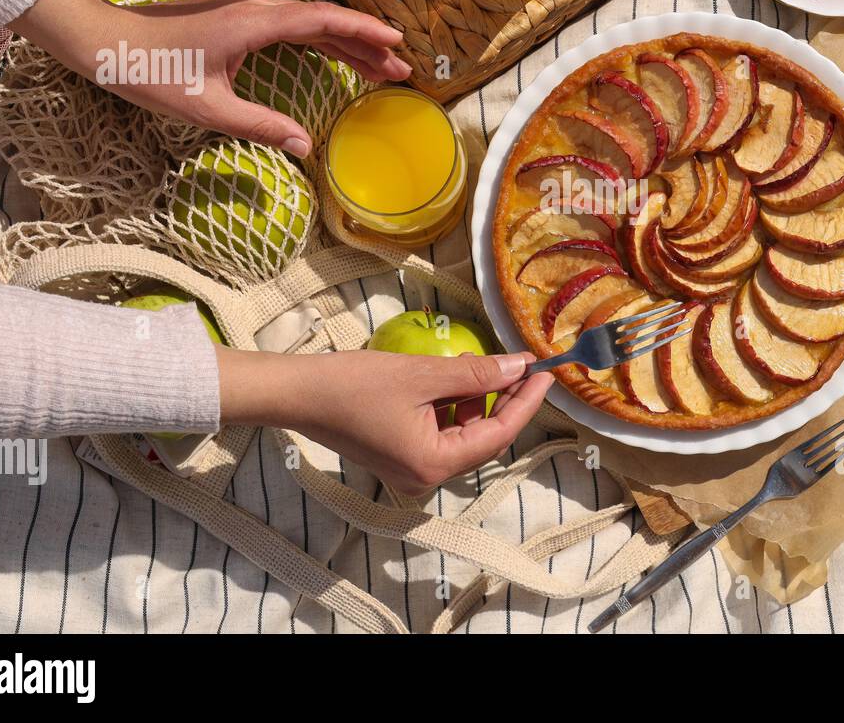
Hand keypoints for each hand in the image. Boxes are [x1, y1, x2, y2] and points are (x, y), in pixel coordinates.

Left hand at [10, 0, 411, 156]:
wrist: (101, 40)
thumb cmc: (150, 72)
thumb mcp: (208, 110)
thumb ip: (262, 127)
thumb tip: (305, 148)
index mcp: (255, 22)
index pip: (323, 21)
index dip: (364, 31)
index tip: (398, 42)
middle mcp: (255, 7)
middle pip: (324, 22)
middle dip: (365, 45)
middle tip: (400, 70)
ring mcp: (244, 9)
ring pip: (308, 23)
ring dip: (344, 43)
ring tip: (378, 67)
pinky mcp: (234, 16)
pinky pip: (290, 25)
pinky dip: (319, 40)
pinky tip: (331, 54)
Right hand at [217, 347, 553, 493]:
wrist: (298, 393)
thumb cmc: (355, 384)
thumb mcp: (423, 374)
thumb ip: (476, 375)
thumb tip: (518, 368)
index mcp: (434, 464)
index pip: (498, 434)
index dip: (526, 402)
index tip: (545, 373)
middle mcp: (425, 477)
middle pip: (483, 438)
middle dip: (506, 401)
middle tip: (524, 366)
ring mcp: (411, 470)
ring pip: (463, 435)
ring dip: (479, 402)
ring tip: (488, 367)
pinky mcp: (399, 457)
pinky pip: (441, 434)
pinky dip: (454, 408)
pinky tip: (457, 380)